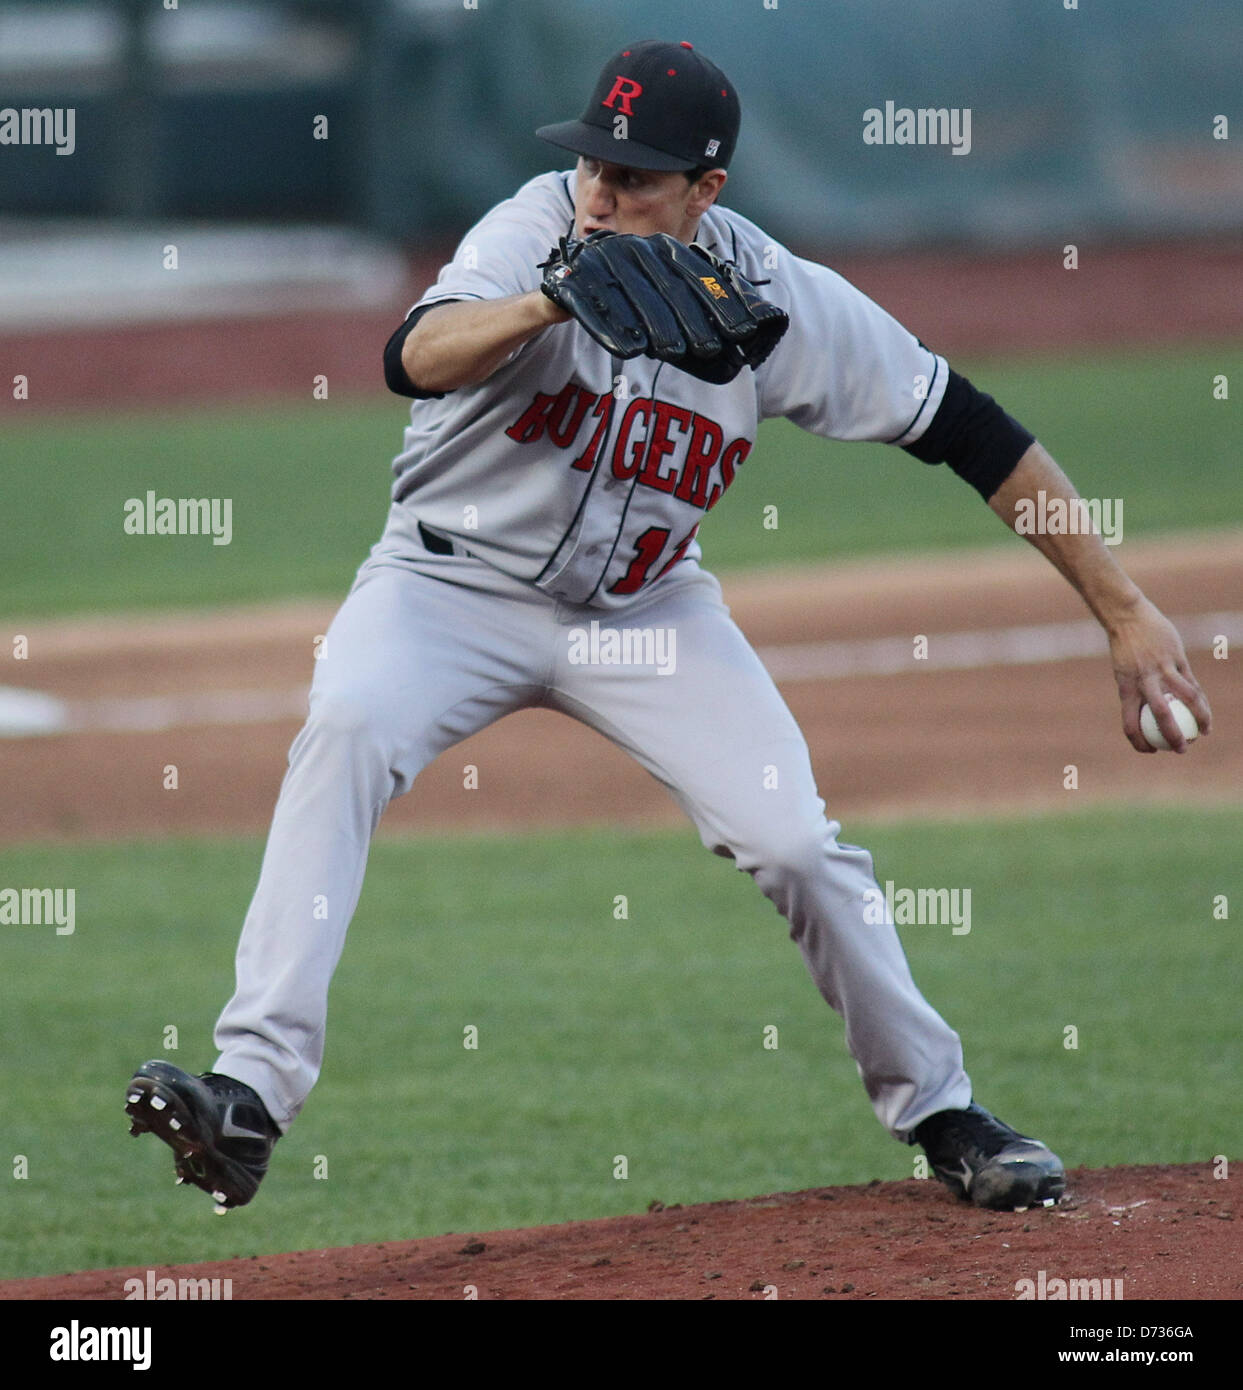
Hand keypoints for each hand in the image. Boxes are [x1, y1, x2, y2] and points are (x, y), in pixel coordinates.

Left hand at [1107, 596, 1211, 752]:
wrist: (1126, 617)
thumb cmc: (1125, 647)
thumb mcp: (1124, 672)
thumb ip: (1137, 689)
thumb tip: (1147, 712)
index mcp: (1125, 688)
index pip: (1130, 724)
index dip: (1139, 742)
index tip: (1150, 751)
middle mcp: (1144, 681)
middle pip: (1160, 716)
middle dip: (1173, 736)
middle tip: (1181, 749)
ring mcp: (1162, 669)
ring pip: (1186, 699)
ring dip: (1198, 719)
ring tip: (1203, 732)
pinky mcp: (1177, 658)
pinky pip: (1192, 683)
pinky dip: (1200, 700)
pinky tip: (1206, 711)